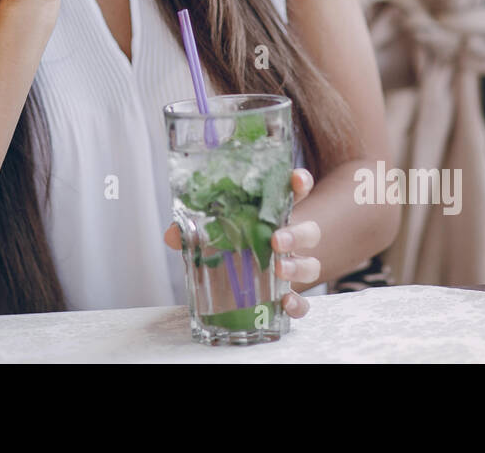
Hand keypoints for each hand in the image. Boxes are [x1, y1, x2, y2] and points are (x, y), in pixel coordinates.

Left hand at [163, 168, 320, 318]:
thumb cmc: (226, 250)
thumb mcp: (208, 237)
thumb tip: (172, 234)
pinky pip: (303, 303)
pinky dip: (298, 304)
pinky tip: (285, 302)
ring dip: (299, 266)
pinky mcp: (288, 297)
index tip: (296, 180)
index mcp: (270, 219)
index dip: (299, 184)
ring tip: (279, 269)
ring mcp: (291, 270)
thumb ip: (192, 232)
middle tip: (276, 240)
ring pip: (311, 265)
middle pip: (309, 232)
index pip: (291, 195)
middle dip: (297, 234)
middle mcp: (287, 242)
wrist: (229, 289)